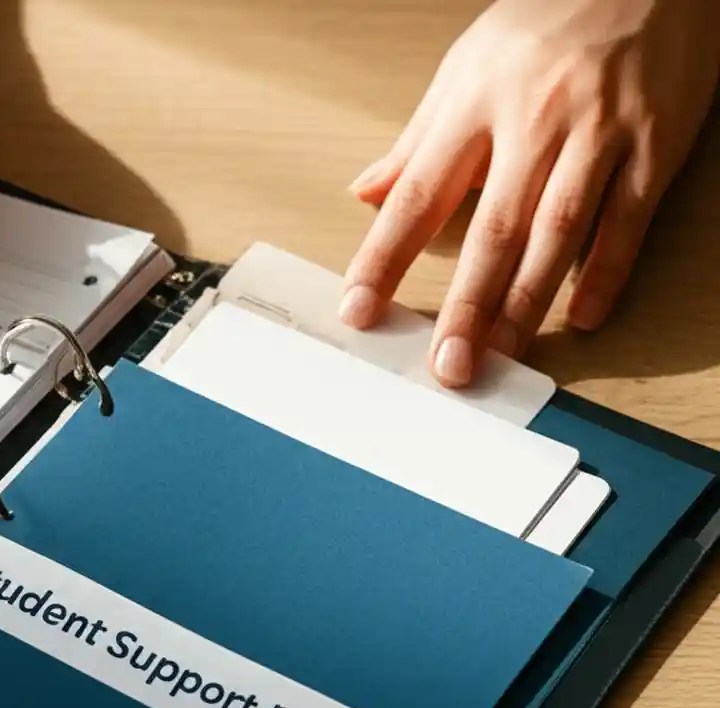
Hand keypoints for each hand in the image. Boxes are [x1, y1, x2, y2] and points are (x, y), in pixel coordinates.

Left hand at [339, 0, 719, 386]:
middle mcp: (533, 123)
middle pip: (491, 229)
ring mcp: (599, 135)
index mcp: (474, 106)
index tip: (359, 310)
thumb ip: (416, 139)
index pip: (417, 195)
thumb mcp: (464, 67)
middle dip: (465, 306)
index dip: (385, 258)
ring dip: (527, 303)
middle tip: (446, 366)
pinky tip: (582, 315)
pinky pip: (627, 220)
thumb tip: (366, 193)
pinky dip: (606, 272)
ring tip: (501, 356)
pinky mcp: (656, 144)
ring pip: (556, 232)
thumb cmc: (545, 22)